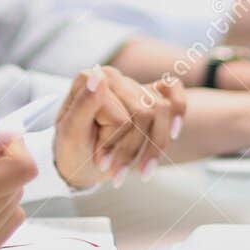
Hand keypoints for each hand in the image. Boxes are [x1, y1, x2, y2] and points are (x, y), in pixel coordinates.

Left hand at [53, 67, 185, 188]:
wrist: (78, 161)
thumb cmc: (71, 149)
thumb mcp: (71, 134)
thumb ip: (83, 104)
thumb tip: (97, 75)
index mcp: (90, 80)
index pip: (123, 116)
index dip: (115, 144)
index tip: (101, 163)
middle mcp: (112, 76)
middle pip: (145, 113)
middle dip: (133, 149)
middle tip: (116, 174)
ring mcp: (131, 84)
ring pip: (162, 110)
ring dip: (155, 147)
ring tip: (143, 173)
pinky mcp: (148, 93)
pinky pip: (174, 91)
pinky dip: (178, 111)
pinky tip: (173, 132)